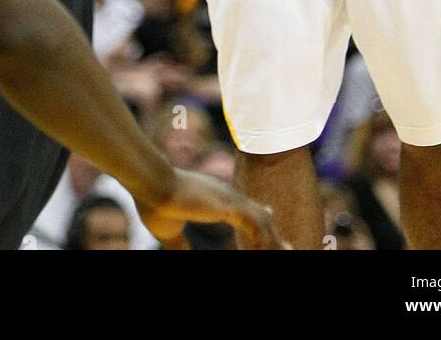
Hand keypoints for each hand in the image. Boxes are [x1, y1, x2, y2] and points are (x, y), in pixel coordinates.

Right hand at [135, 167, 287, 248]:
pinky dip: (267, 240)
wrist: (151, 184)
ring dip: (275, 241)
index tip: (271, 226)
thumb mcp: (169, 231)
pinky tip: (270, 250)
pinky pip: (258, 226)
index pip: (245, 208)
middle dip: (274, 235)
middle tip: (289, 249)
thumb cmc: (155, 203)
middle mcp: (226, 197)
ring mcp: (229, 200)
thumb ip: (179, 244)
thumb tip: (183, 256)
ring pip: (263, 222)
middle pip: (259, 216)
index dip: (259, 218)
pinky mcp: (229, 206)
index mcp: (214, 199)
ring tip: (289, 253)